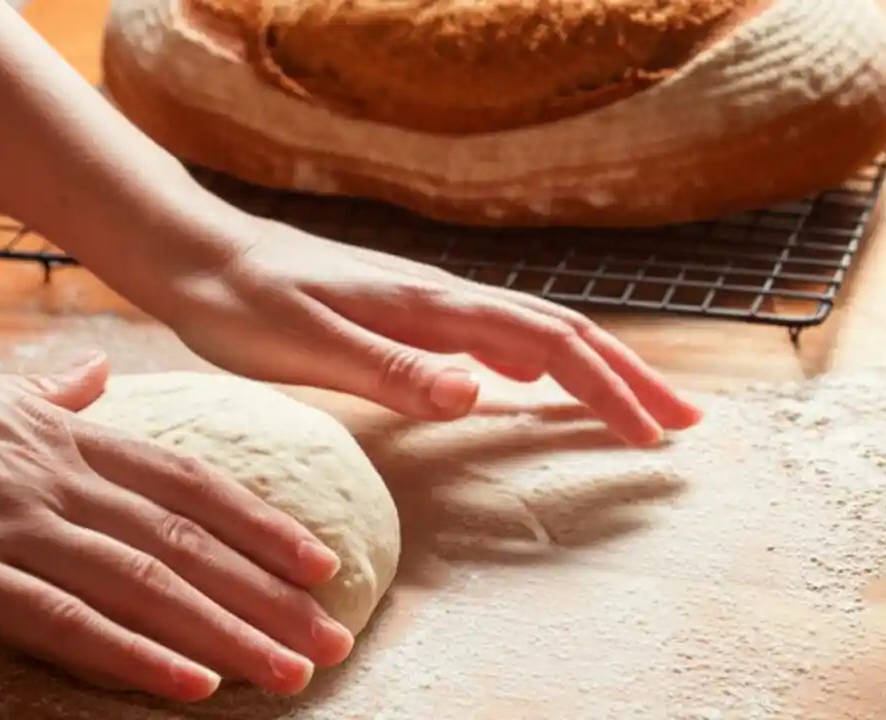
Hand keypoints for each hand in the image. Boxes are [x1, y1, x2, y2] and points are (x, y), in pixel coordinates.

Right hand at [0, 321, 353, 700]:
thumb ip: (50, 395)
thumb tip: (95, 376)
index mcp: (62, 437)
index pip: (189, 481)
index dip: (262, 522)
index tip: (320, 559)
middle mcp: (56, 478)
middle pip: (186, 541)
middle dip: (267, 593)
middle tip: (333, 636)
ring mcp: (11, 523)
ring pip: (144, 583)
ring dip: (225, 632)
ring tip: (289, 671)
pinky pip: (62, 620)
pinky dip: (131, 654)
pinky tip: (188, 685)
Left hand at [111, 200, 701, 445]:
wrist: (199, 256)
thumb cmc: (241, 304)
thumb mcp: (305, 343)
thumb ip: (388, 368)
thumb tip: (478, 393)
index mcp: (427, 307)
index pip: (545, 344)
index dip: (607, 389)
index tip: (654, 436)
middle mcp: (439, 299)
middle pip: (559, 333)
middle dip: (629, 377)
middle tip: (686, 422)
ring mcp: (424, 304)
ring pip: (532, 332)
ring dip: (594, 368)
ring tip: (639, 405)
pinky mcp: (402, 314)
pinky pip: (492, 337)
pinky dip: (539, 363)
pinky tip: (537, 383)